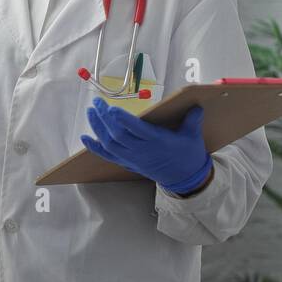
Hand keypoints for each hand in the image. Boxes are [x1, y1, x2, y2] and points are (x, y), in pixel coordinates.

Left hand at [80, 99, 213, 194]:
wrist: (184, 178)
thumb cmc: (188, 154)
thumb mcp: (193, 137)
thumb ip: (192, 120)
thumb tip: (196, 105)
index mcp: (157, 142)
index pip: (135, 130)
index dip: (122, 120)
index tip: (111, 108)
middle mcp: (141, 150)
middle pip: (117, 135)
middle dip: (104, 119)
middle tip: (97, 103)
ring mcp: (132, 158)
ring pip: (109, 144)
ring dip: (97, 128)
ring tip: (90, 112)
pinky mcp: (128, 163)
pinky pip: (108, 156)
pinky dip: (94, 147)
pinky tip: (85, 138)